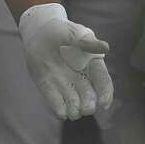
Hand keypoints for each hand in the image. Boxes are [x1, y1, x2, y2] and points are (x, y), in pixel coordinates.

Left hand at [18, 3, 113, 120]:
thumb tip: (105, 48)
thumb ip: (88, 42)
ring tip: (73, 112)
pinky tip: (61, 112)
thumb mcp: (75, 33)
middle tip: (87, 109)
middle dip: (89, 104)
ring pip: (73, 102)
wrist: (39, 30)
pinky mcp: (48, 86)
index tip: (104, 104)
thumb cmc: (61, 30)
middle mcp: (80, 77)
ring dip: (75, 109)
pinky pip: (54, 100)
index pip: (102, 81)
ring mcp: (64, 83)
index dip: (105, 93)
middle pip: (88, 95)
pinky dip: (58, 108)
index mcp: (91, 64)